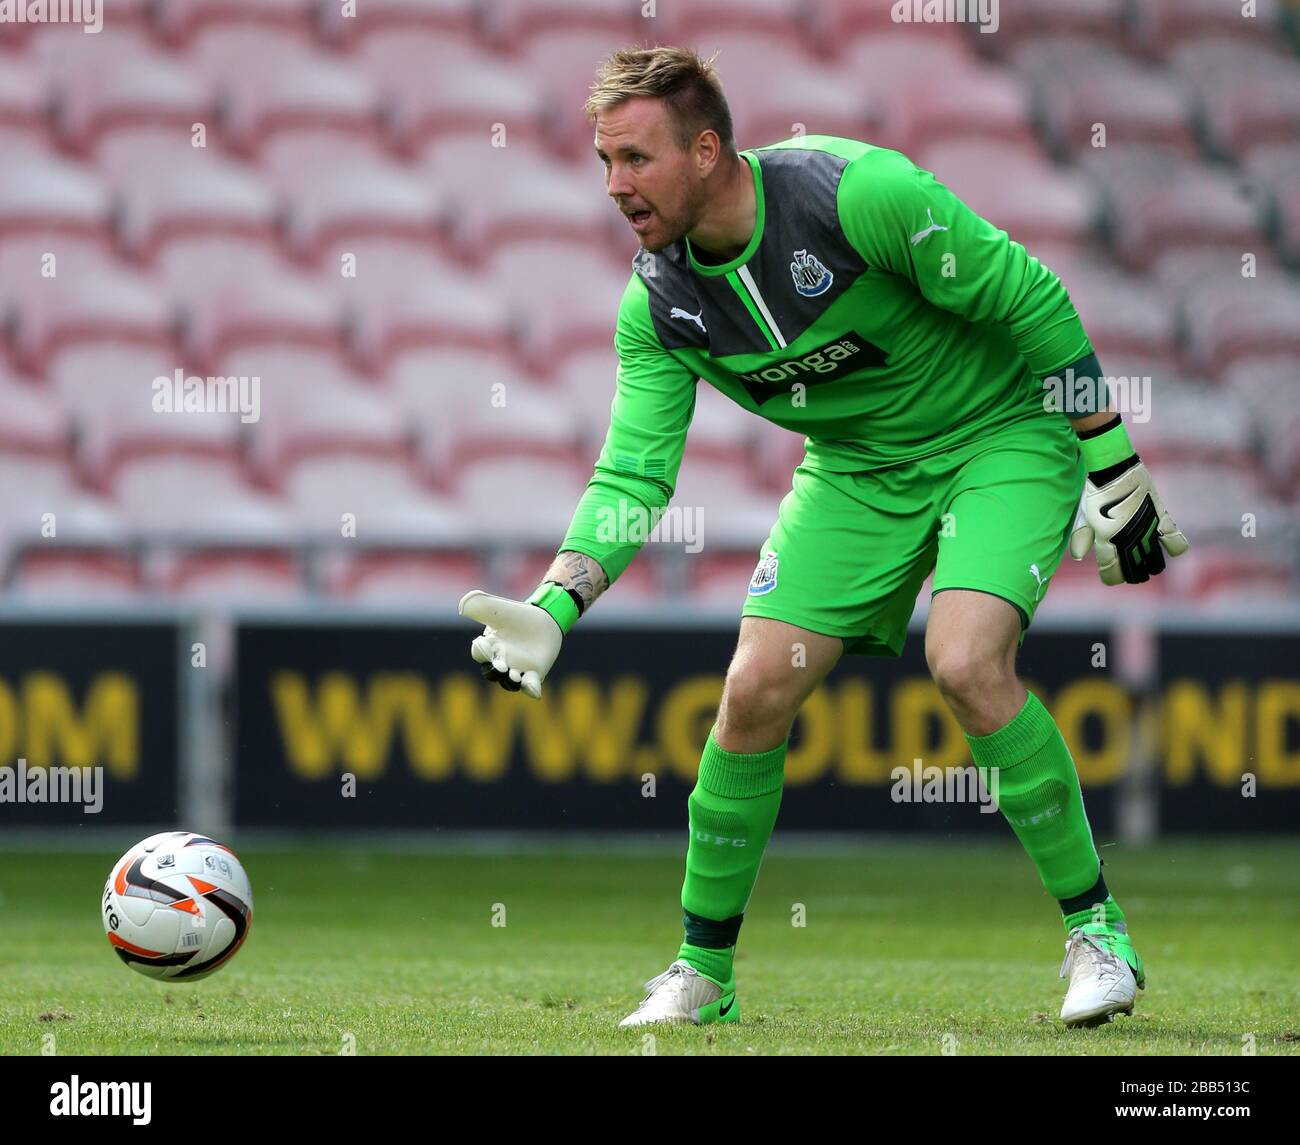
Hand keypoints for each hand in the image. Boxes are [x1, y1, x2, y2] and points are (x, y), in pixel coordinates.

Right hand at [458, 589, 562, 699]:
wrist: (544, 617)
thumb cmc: (516, 614)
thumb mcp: (495, 607)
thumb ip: (478, 605)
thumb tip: (463, 607)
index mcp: (488, 646)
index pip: (479, 652)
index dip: (480, 650)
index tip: (482, 643)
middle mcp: (500, 661)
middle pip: (492, 672)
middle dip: (494, 671)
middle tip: (500, 667)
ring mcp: (516, 670)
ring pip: (509, 682)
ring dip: (510, 681)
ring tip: (514, 676)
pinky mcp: (534, 674)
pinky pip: (530, 686)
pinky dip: (531, 689)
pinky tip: (534, 691)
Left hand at [1069, 461, 1188, 584]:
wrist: (1114, 468)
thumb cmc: (1096, 492)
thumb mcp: (1084, 515)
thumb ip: (1082, 536)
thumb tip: (1078, 556)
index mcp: (1105, 540)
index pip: (1112, 572)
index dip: (1111, 576)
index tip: (1111, 573)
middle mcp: (1126, 538)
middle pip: (1134, 571)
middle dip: (1133, 575)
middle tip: (1132, 570)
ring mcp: (1145, 529)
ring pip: (1155, 563)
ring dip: (1152, 566)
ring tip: (1149, 563)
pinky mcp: (1161, 517)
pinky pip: (1175, 541)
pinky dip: (1175, 547)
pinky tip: (1167, 546)